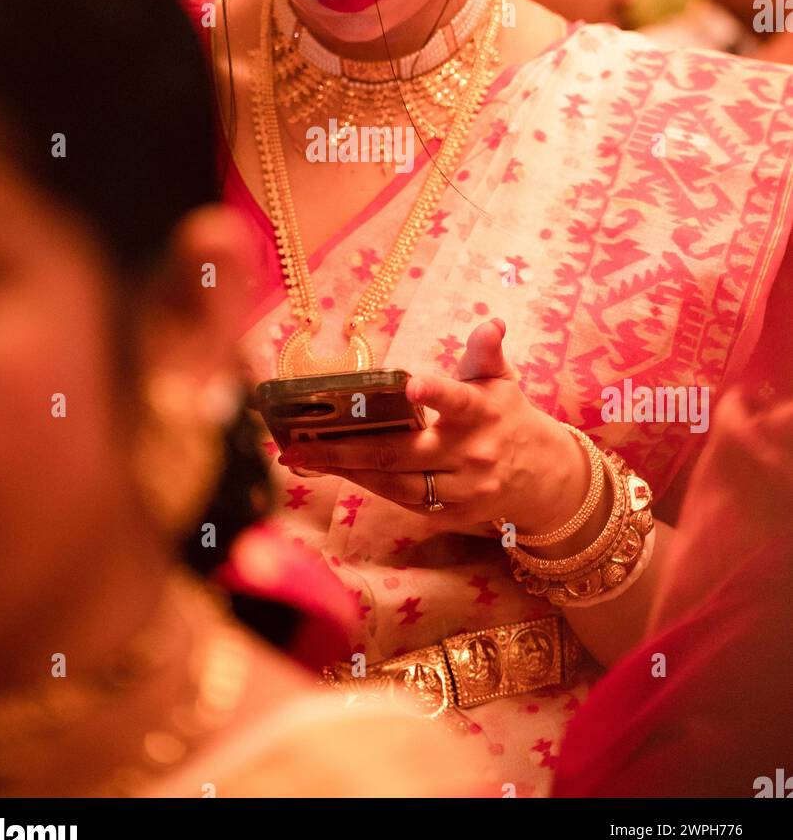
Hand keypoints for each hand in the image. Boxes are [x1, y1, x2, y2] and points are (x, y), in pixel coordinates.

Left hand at [277, 319, 588, 532]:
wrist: (542, 476)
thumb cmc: (507, 415)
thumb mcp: (501, 380)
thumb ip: (486, 353)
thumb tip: (490, 324)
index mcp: (483, 412)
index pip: (459, 401)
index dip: (436, 393)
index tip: (411, 385)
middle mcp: (472, 454)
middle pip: (400, 453)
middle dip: (345, 448)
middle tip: (297, 440)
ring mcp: (462, 490)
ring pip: (395, 484)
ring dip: (346, 470)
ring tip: (303, 456)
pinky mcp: (453, 515)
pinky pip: (403, 503)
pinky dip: (369, 487)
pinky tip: (338, 470)